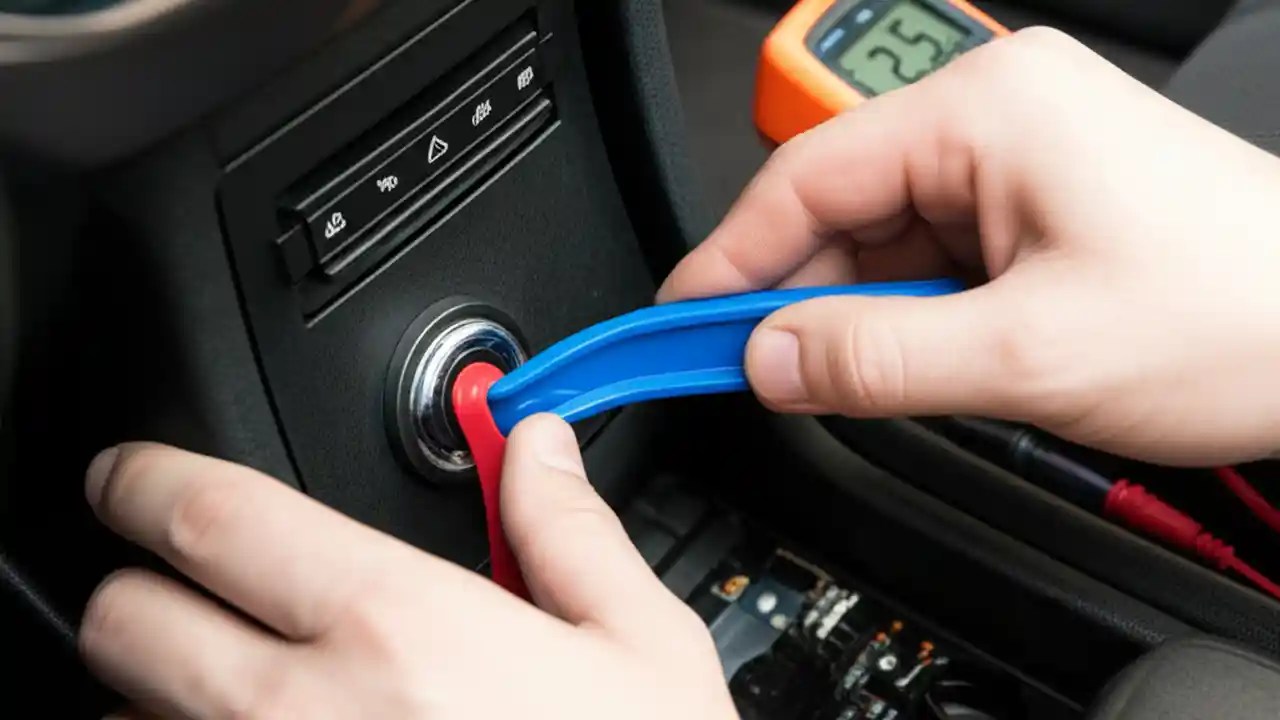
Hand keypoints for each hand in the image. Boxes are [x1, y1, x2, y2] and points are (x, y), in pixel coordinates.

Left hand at [79, 417, 734, 718]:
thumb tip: (541, 448)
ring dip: (160, 695)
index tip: (137, 476)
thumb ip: (570, 532)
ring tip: (248, 697)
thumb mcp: (641, 649)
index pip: (208, 517)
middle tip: (191, 584)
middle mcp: (305, 714)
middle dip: (142, 587)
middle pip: (125, 619)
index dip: (147, 479)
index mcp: (401, 627)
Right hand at [659, 28, 1279, 465]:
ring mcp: (1017, 156)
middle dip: (788, 293)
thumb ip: (874, 358)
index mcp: (987, 110)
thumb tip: (768, 358)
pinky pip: (930, 252)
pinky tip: (894, 355)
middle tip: (739, 368)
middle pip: (837, 204)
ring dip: (850, 309)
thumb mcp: (1028, 354)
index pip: (806, 178)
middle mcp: (996, 115)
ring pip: (881, 235)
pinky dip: (899, 308)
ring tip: (835, 377)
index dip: (727, 260)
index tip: (678, 323)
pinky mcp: (1034, 200)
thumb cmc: (1241, 310)